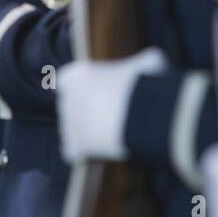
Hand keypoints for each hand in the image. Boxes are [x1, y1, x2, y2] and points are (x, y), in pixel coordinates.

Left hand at [56, 48, 167, 162]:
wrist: (145, 114)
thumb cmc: (145, 83)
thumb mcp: (147, 62)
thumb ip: (140, 63)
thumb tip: (151, 62)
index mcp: (78, 74)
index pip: (66, 80)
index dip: (81, 88)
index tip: (96, 92)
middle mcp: (67, 97)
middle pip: (69, 106)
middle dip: (85, 111)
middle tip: (108, 116)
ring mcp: (69, 123)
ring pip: (71, 129)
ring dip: (85, 133)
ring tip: (108, 136)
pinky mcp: (75, 146)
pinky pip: (73, 152)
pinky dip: (84, 154)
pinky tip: (99, 152)